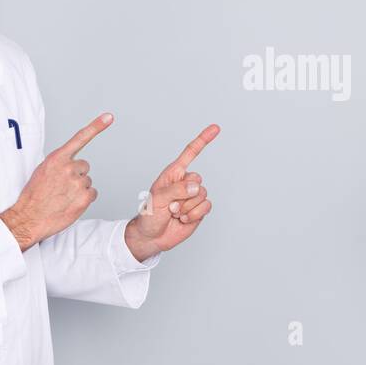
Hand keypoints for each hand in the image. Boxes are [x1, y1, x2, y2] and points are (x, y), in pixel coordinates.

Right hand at [0, 113, 112, 250]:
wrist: (29, 217)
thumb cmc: (34, 196)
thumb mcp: (42, 171)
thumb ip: (58, 164)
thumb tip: (70, 165)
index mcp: (57, 158)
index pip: (80, 138)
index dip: (96, 126)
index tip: (109, 117)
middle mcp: (69, 167)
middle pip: (84, 167)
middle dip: (76, 175)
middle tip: (62, 187)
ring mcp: (78, 182)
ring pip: (87, 182)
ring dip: (79, 189)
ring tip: (63, 197)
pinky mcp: (85, 197)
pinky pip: (92, 194)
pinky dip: (84, 199)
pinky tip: (71, 204)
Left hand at [124, 124, 219, 261]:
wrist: (152, 236)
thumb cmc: (149, 215)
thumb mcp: (157, 199)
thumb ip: (177, 190)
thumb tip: (197, 186)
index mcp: (174, 173)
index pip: (191, 153)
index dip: (203, 140)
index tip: (216, 128)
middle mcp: (185, 182)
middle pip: (198, 181)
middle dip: (184, 196)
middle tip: (170, 205)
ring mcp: (193, 196)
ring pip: (203, 195)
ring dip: (188, 207)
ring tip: (175, 213)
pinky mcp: (199, 210)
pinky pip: (206, 207)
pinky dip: (194, 215)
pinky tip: (183, 219)